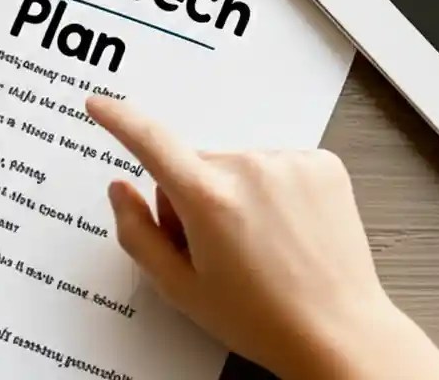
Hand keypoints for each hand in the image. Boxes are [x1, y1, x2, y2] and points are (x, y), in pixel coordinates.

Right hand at [88, 97, 438, 379]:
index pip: (150, 142)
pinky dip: (274, 192)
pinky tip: (285, 232)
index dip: (119, 119)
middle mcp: (249, 169)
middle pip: (195, 167)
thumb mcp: (181, 289)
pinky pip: (276, 166)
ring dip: (236, 196)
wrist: (339, 333)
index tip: (99, 106)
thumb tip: (121, 191)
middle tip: (214, 250)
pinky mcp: (322, 164)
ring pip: (237, 166)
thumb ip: (138, 234)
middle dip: (193, 199)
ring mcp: (290, 163)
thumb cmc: (263, 319)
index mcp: (209, 200)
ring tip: (258, 247)